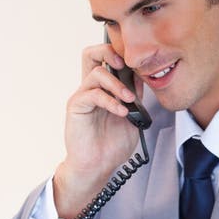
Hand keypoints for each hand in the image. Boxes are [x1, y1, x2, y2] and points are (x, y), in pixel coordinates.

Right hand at [53, 42, 143, 218]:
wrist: (98, 167)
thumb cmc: (111, 146)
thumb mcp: (132, 117)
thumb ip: (135, 98)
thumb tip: (141, 78)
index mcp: (104, 90)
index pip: (106, 60)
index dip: (120, 56)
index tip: (138, 66)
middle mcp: (91, 89)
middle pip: (91, 54)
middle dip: (109, 52)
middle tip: (124, 65)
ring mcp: (82, 97)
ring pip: (96, 73)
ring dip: (117, 84)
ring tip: (129, 100)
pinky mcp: (76, 107)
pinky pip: (93, 94)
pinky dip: (110, 101)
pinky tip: (121, 112)